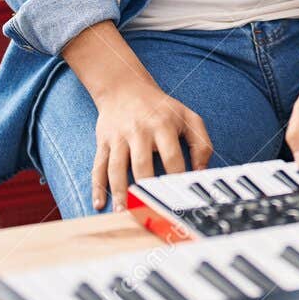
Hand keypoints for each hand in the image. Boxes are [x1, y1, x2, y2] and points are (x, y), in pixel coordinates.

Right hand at [89, 78, 212, 211]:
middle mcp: (139, 131)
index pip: (172, 157)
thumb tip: (201, 171)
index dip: (177, 179)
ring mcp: (119, 136)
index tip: (179, 198)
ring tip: (123, 213)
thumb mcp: (187, 116)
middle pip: (141, 164)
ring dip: (119, 193)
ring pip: (116, 168)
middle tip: (150, 211)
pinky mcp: (103, 141)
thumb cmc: (161, 107)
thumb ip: (201, 143)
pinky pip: (98, 166)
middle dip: (145, 189)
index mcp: (163, 125)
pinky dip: (97, 186)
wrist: (125, 87)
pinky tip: (100, 204)